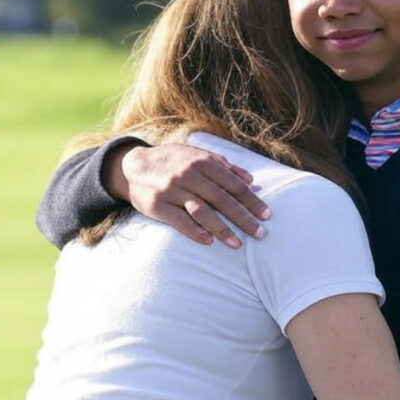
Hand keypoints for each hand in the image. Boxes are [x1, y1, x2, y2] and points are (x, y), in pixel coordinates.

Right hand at [106, 142, 270, 247]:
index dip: (251, 200)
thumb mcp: (197, 155)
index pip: (233, 184)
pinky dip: (195, 232)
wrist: (133, 164)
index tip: (267, 215)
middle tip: (260, 233)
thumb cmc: (173, 161)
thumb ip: (225, 166)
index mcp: (202, 162)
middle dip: (243, 218)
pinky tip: (209, 241)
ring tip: (238, 244)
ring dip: (222, 229)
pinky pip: (179, 221)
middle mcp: (188, 175)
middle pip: (222, 199)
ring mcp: (172, 190)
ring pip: (202, 212)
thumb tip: (252, 180)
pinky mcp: (158, 205)